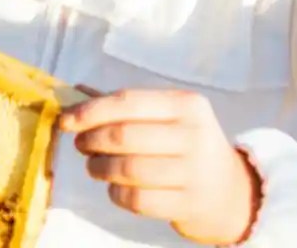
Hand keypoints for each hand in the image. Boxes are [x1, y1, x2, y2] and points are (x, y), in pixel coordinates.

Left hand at [58, 89, 260, 245]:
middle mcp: (193, 134)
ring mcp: (194, 171)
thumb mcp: (167, 118)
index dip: (90, 111)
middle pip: (124, 135)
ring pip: (128, 169)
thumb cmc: (186, 147)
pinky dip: (116, 194)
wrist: (231, 193)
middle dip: (92, 140)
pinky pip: (137, 199)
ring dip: (99, 169)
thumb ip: (123, 106)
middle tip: (82, 145)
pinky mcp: (188, 204)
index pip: (127, 102)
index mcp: (186, 104)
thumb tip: (74, 92)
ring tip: (94, 168)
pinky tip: (115, 189)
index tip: (65, 120)